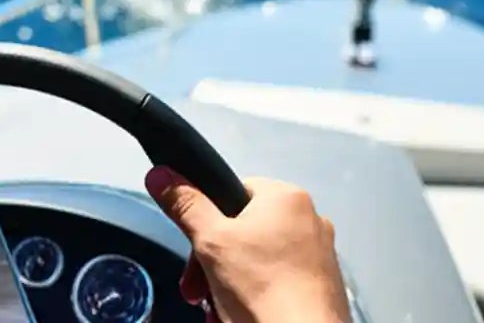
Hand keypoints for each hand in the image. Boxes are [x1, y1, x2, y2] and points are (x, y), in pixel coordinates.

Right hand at [145, 168, 349, 322]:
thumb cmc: (265, 290)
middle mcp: (309, 220)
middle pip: (242, 230)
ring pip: (257, 260)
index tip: (194, 247)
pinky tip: (241, 314)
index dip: (206, 219)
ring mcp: (318, 255)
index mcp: (286, 198)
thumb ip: (186, 205)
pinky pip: (276, 281)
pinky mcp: (320, 285)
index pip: (233, 192)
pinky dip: (255, 295)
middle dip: (213, 261)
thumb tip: (163, 176)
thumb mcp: (211, 241)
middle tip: (199, 287)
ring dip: (229, 282)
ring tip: (220, 307)